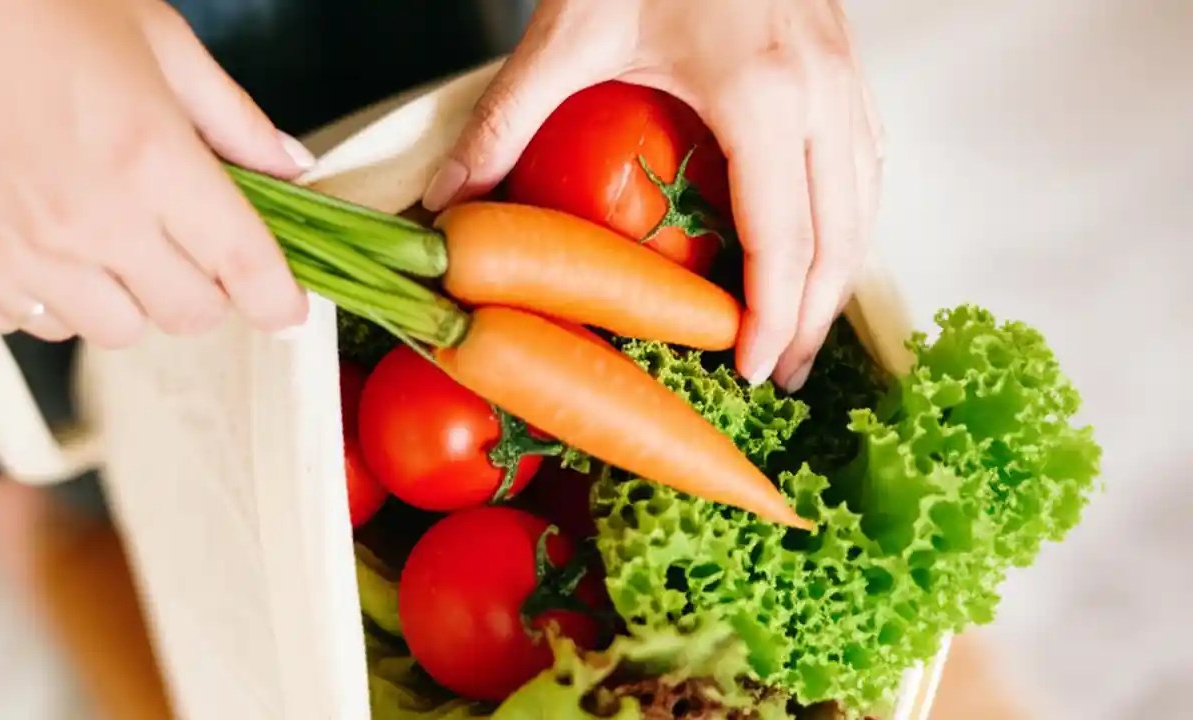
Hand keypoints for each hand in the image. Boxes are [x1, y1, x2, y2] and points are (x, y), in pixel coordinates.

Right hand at [0, 0, 311, 347]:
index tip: (285, 308)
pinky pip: (30, 327)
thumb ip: (233, 119)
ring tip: (109, 239)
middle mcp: (86, 220)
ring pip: (114, 330)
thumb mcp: (159, 42)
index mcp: (148, 159)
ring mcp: (15, 252)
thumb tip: (290, 168)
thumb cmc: (38, 6)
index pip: (242, 265)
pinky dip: (50, 301)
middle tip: (191, 249)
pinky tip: (44, 245)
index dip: (278, 298)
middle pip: (188, 314)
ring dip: (130, 298)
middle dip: (207, 289)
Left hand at [423, 0, 883, 389]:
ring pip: (867, 201)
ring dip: (842, 275)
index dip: (776, 319)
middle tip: (785, 377)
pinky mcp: (844, 59)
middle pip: (841, 238)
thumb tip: (453, 197)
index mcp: (764, 95)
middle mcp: (821, 92)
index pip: (784, 240)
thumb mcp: (571, 31)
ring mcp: (844, 73)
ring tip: (806, 328)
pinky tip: (823, 241)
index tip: (754, 372)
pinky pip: (867, 158)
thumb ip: (510, 117)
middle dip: (816, 319)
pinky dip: (851, 217)